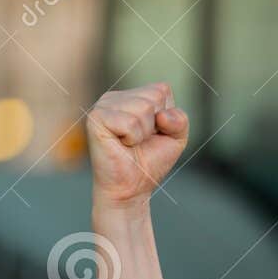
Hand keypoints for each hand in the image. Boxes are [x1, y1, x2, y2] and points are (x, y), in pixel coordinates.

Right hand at [87, 83, 189, 206]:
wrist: (131, 188)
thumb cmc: (149, 162)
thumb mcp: (176, 138)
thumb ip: (180, 120)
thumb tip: (161, 115)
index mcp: (132, 96)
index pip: (162, 90)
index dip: (166, 117)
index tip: (154, 134)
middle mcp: (116, 97)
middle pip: (154, 97)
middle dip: (155, 125)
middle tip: (140, 141)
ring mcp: (104, 105)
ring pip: (143, 108)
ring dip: (143, 133)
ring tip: (130, 143)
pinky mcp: (96, 118)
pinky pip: (130, 122)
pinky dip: (132, 138)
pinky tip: (121, 144)